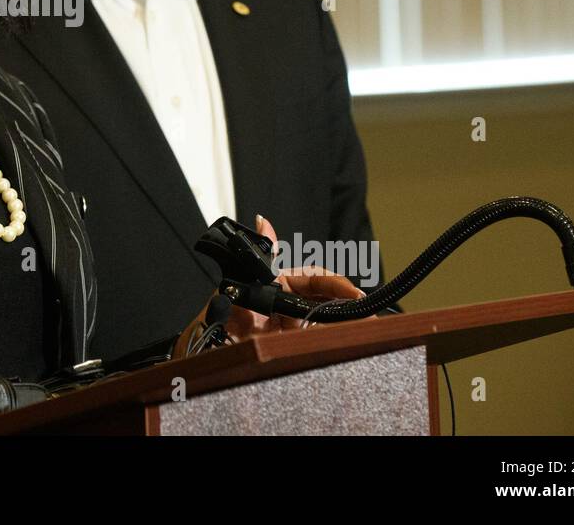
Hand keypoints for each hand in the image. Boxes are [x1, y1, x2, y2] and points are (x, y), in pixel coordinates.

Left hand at [175, 214, 366, 354]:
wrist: (204, 352)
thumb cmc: (219, 315)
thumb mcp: (236, 285)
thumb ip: (256, 257)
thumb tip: (262, 221)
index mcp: (279, 282)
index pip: (316, 278)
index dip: (336, 284)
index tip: (353, 293)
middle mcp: (289, 302)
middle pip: (328, 300)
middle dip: (350, 306)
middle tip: (369, 316)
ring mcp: (292, 326)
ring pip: (328, 321)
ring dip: (347, 324)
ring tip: (368, 331)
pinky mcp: (292, 345)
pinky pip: (317, 340)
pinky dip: (335, 341)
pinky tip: (350, 344)